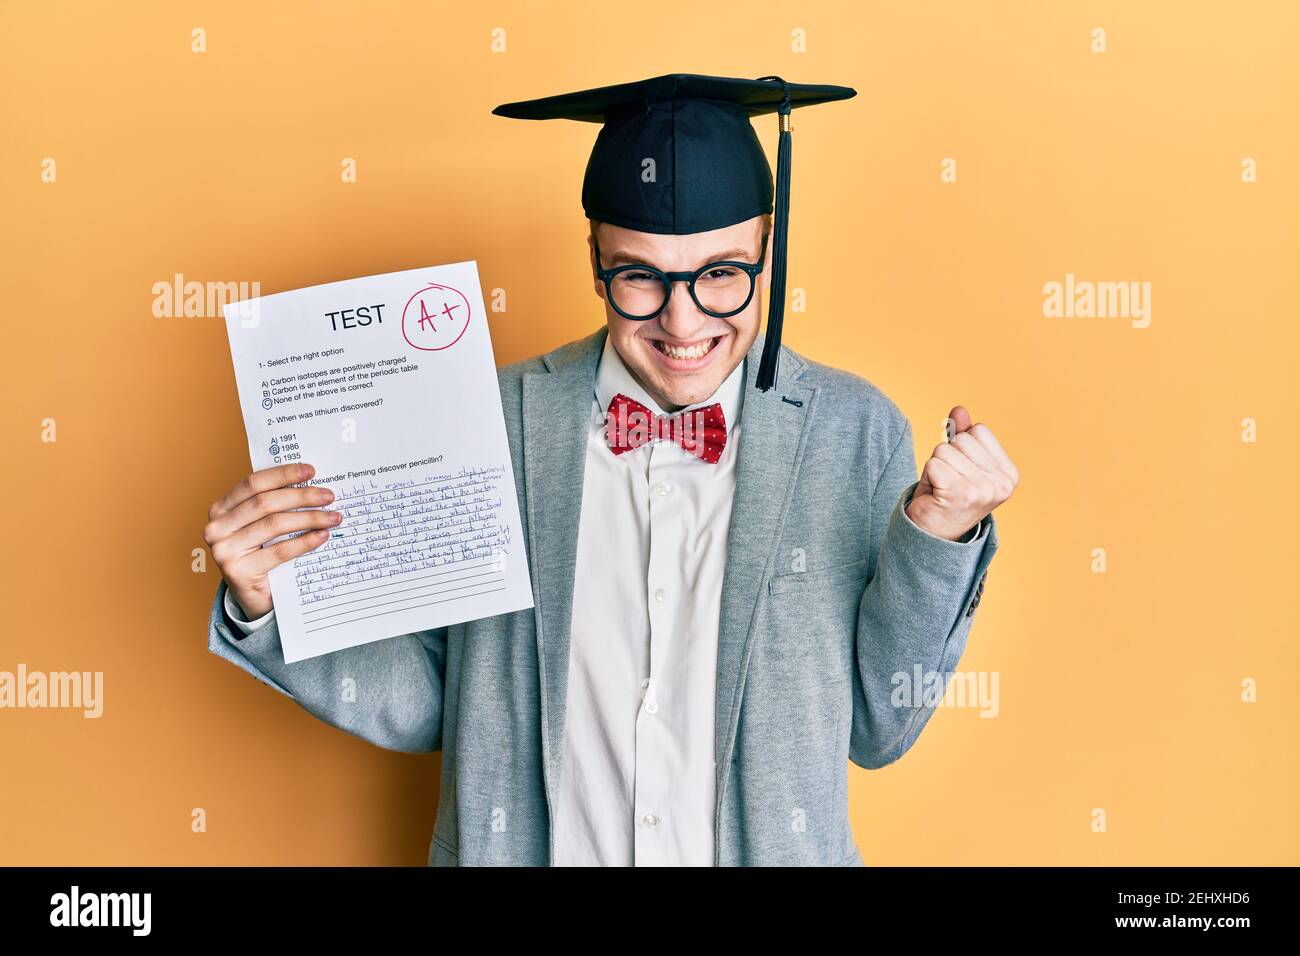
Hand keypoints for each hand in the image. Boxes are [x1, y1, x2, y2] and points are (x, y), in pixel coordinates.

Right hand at [203, 463, 340, 618]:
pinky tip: (322, 536)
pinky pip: (279, 551)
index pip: (253, 483)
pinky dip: (305, 542)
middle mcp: (217, 527)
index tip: (311, 471)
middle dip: (301, 496)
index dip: (283, 474)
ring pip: (274, 525)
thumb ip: (274, 505)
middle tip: (329, 496)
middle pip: (265, 503)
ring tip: (332, 517)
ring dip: (309, 518)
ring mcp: (224, 550)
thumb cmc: (262, 555)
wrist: (254, 597)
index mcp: (221, 509)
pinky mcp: (238, 571)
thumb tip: (312, 483)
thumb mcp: (262, 526)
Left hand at [906, 406, 1018, 541]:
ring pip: (944, 451)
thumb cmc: (947, 495)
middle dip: (947, 457)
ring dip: (936, 467)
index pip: (979, 431)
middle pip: (961, 440)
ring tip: (941, 489)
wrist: (933, 534)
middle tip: (948, 482)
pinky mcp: (961, 494)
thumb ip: (963, 435)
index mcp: (1009, 474)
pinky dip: (928, 476)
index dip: (962, 446)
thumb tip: (959, 410)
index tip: (962, 472)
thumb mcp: (959, 462)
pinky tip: (935, 494)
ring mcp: (984, 489)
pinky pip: (933, 464)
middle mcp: (1002, 483)